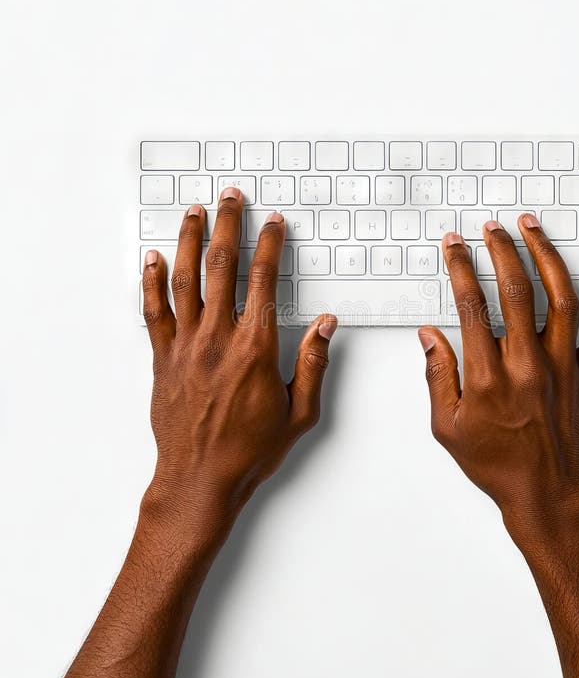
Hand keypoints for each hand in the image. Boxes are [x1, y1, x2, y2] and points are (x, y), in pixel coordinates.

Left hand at [141, 187, 336, 546]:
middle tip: (232, 198)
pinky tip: (153, 258)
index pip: (263, 281)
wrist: (200, 479)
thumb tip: (326, 325)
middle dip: (229, 226)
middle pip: (221, 267)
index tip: (274, 223)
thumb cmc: (250, 450)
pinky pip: (154, 310)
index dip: (270, 246)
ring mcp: (185, 346)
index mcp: (254, 348)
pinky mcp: (162, 358)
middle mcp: (217, 338)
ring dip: (190, 240)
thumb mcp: (299, 412)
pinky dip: (151, 281)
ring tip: (195, 212)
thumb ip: (313, 363)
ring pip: (185, 280)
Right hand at [418, 213, 578, 554]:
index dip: (460, 267)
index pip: (471, 305)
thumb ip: (437, 376)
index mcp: (488, 376)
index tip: (454, 245)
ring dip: (546, 257)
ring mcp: (563, 368)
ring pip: (560, 298)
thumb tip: (429, 336)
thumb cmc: (497, 466)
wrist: (547, 495)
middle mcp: (528, 365)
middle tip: (492, 228)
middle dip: (501, 249)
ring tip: (533, 230)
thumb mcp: (447, 427)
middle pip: (516, 290)